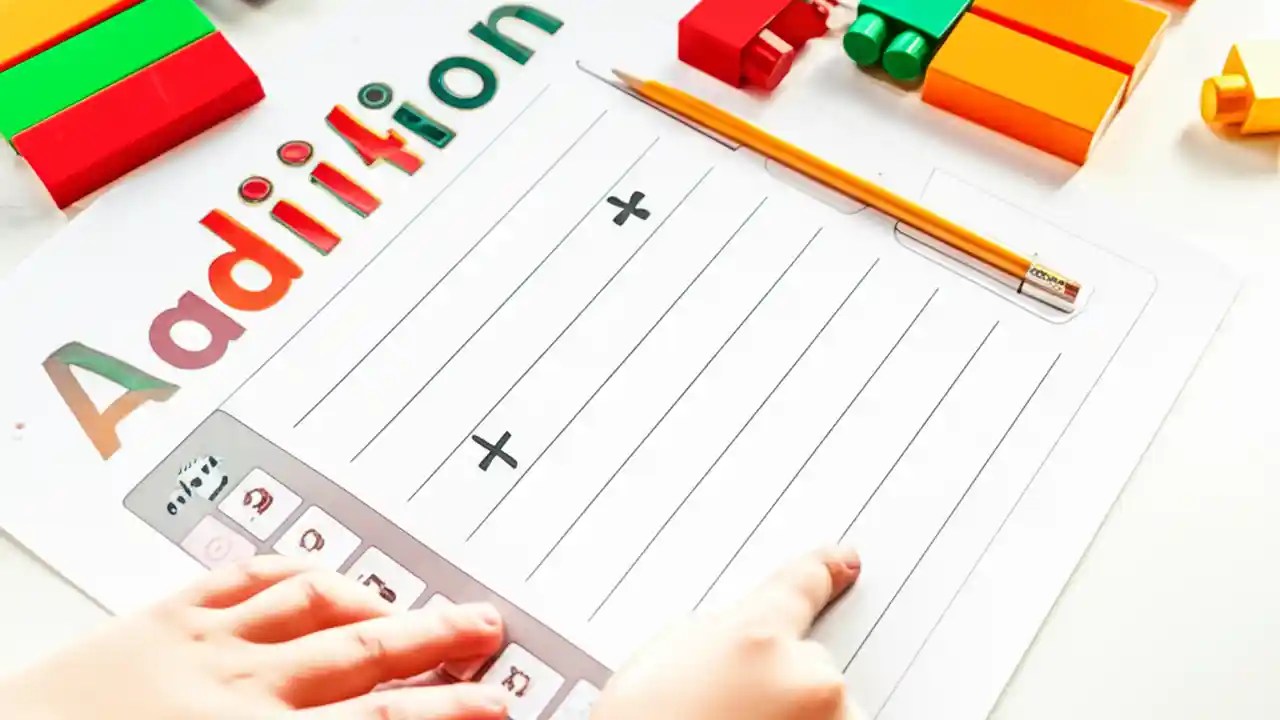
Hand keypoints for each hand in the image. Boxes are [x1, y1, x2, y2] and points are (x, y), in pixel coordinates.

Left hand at [0, 556, 508, 719]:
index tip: (491, 701)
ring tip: (412, 598)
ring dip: (374, 598)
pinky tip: (312, 569)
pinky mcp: (159, 620)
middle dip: (435, 638)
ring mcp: (201, 646)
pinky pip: (241, 577)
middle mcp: (240, 690)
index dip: (447, 708)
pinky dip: (287, 569)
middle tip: (482, 627)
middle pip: (363, 652)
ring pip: (312, 604)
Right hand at [593, 546, 861, 719]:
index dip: (822, 570)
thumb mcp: (657, 665)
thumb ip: (712, 637)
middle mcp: (808, 678)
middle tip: (727, 709)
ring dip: (792, 716)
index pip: (801, 585)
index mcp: (756, 637)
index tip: (843, 562)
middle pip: (806, 660)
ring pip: (821, 706)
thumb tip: (734, 636)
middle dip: (778, 680)